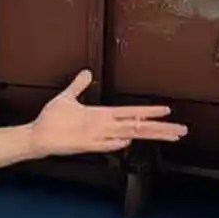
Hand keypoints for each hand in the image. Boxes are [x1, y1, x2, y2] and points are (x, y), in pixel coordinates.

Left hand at [28, 69, 187, 157]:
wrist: (37, 135)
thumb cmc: (52, 119)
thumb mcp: (67, 98)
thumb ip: (78, 85)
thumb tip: (87, 72)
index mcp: (102, 115)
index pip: (132, 112)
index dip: (149, 111)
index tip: (167, 110)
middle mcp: (103, 126)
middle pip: (138, 126)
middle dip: (160, 128)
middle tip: (181, 130)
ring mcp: (97, 136)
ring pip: (128, 134)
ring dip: (148, 134)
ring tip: (169, 135)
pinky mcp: (86, 145)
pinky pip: (105, 144)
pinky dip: (116, 141)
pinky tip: (129, 140)